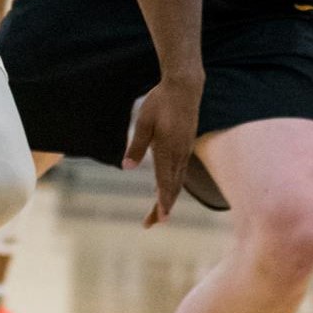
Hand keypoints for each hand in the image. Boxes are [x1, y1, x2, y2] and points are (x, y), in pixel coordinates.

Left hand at [125, 74, 202, 228]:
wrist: (185, 88)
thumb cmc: (160, 102)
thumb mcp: (143, 122)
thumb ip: (136, 146)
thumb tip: (126, 168)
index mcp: (167, 149)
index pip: (165, 181)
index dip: (162, 201)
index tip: (160, 219)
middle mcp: (179, 154)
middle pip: (172, 188)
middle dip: (161, 208)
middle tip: (148, 225)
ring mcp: (184, 151)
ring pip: (177, 182)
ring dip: (167, 199)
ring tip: (156, 215)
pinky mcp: (186, 147)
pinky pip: (179, 172)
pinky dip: (171, 186)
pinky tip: (164, 189)